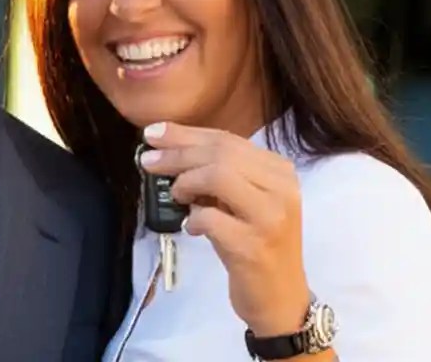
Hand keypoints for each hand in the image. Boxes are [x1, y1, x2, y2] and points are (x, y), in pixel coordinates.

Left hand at [140, 122, 309, 336]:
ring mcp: (270, 217)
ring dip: (186, 182)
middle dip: (177, 154)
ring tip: (178, 196)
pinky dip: (193, 219)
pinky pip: (211, 218)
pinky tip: (191, 226)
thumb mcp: (241, 202)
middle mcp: (281, 188)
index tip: (153, 134)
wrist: (279, 297)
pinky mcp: (253, 246)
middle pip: (220, 153)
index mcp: (279, 171)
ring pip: (219, 175)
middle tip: (148, 162)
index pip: (227, 140)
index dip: (185, 134)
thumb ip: (216, 172)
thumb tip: (166, 146)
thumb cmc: (253, 244)